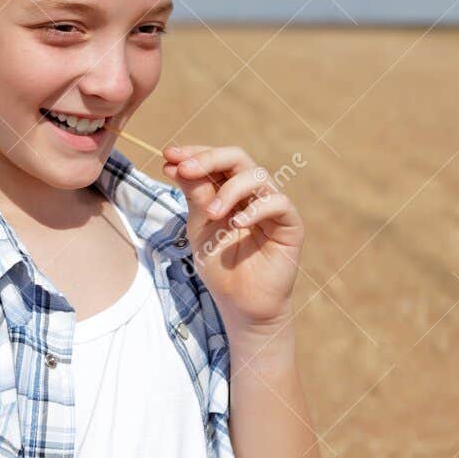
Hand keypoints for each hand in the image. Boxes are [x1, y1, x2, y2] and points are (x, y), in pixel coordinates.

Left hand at [162, 144, 304, 333]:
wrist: (239, 304)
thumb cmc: (220, 267)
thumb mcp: (199, 227)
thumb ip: (194, 196)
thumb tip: (175, 164)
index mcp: (229, 190)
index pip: (215, 160)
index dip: (194, 153)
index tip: (168, 155)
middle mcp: (252, 193)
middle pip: (237, 158)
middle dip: (208, 159)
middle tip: (185, 168)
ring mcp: (272, 206)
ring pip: (257, 175)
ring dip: (229, 189)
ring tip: (212, 214)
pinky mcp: (290, 224)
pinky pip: (278, 203)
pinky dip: (256, 209)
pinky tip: (236, 224)